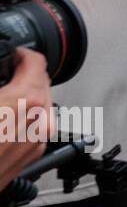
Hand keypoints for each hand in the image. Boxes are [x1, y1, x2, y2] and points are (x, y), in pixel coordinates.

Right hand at [0, 48, 52, 187]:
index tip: (13, 55)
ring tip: (6, 94)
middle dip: (25, 74)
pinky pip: (39, 123)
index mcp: (26, 99)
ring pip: (43, 103)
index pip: (37, 62)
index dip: (22, 54)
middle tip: (8, 71)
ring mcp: (40, 136)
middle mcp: (40, 118)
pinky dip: (28, 114)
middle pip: (42, 82)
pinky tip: (7, 117)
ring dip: (28, 94)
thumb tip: (0, 73)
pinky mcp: (36, 152)